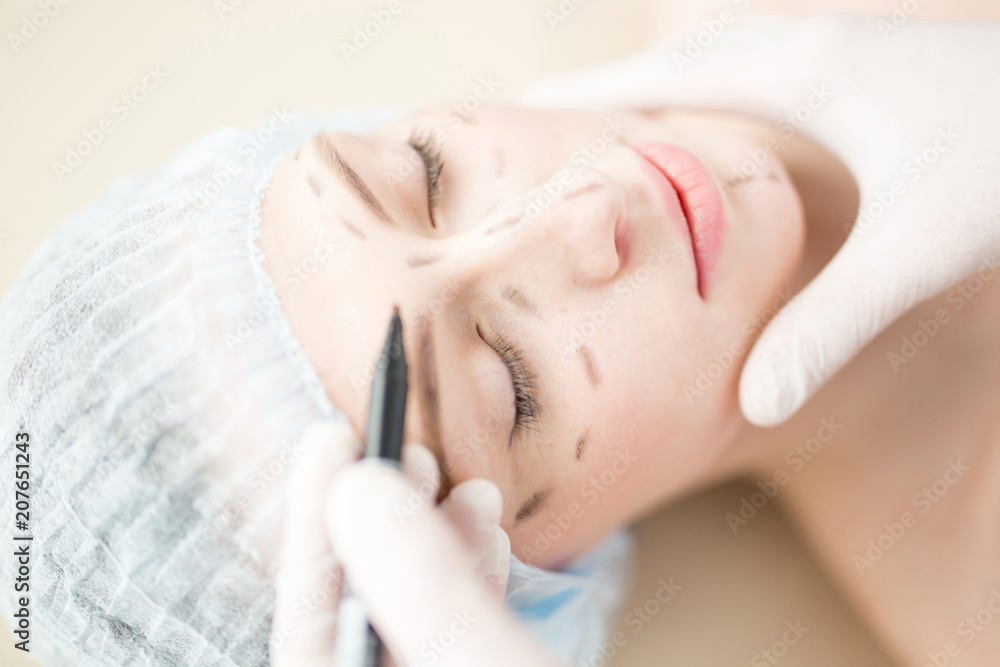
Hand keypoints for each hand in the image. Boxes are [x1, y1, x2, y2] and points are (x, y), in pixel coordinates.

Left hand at [269, 420, 564, 666]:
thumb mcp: (483, 665)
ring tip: (468, 487)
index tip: (331, 437)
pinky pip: (454, 621)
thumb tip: (360, 487)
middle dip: (386, 514)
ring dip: (438, 535)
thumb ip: (420, 585)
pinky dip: (470, 570)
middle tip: (407, 450)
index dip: (315, 514)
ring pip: (412, 604)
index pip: (309, 608)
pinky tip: (489, 530)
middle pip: (360, 595)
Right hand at [522, 15, 999, 425]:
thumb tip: (754, 402)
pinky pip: (770, 65)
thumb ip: (830, 323)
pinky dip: (723, 86)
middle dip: (613, 81)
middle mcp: (815, 47)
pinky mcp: (877, 66)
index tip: (523, 109)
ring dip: (668, 78)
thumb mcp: (921, 245)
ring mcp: (848, 49)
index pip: (664, 80)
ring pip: (729, 54)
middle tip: (551, 109)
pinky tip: (732, 121)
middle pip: (684, 53)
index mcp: (801, 74)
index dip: (590, 97)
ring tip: (621, 113)